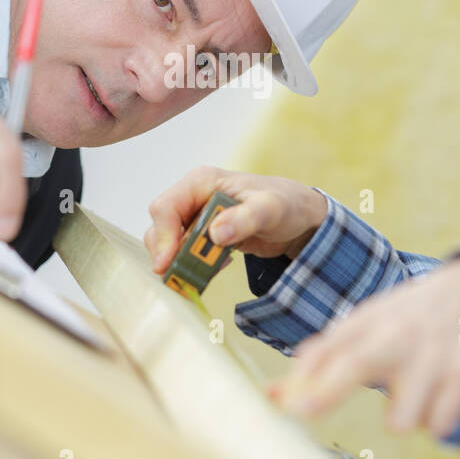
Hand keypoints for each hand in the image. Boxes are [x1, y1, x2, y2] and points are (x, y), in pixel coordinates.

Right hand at [144, 166, 328, 272]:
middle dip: (167, 253)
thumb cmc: (286, 204)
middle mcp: (193, 197)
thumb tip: (215, 233)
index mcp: (201, 182)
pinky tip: (218, 266)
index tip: (167, 264)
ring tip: (207, 271)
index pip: (166, 207)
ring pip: (168, 242)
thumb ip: (245, 218)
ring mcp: (196, 217)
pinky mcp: (202, 235)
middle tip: (183, 276)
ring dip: (180, 261)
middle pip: (161, 227)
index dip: (163, 236)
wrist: (298, 218)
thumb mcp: (270, 209)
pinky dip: (192, 264)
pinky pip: (184, 252)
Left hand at [270, 257, 459, 438]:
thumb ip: (322, 359)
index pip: (327, 347)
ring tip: (413, 401)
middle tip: (305, 411)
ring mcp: (430, 354)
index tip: (282, 402)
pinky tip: (441, 398)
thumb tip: (274, 397)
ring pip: (403, 416)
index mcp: (367, 322)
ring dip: (403, 419)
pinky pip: (440, 421)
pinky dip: (437, 419)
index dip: (302, 375)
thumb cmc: (409, 315)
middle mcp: (395, 334)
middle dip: (328, 391)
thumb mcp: (366, 324)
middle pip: (357, 364)